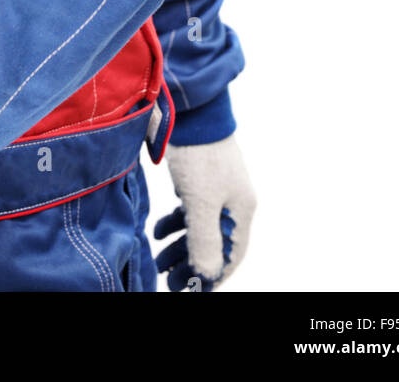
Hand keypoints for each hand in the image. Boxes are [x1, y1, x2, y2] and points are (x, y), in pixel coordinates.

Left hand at [153, 135, 256, 291]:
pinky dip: (175, 224)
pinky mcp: (199, 178)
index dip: (212, 276)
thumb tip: (207, 274)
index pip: (231, 256)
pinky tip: (158, 230)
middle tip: (169, 280)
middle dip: (191, 264)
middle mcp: (231, 202)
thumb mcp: (200, 202)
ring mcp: (216, 189)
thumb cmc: (199, 155)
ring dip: (180, 247)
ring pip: (199, 228)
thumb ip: (204, 240)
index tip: (191, 289)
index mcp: (240, 210)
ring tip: (159, 259)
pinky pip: (190, 211)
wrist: (190, 108)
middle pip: (214, 244)